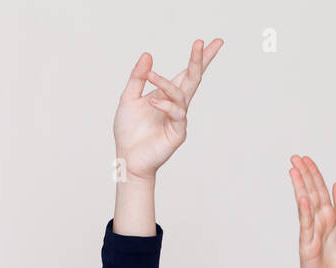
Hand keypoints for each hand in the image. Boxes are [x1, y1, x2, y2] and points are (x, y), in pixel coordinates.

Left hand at [114, 38, 221, 181]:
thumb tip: (147, 55)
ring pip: (181, 94)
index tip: (208, 41)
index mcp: (167, 95)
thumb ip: (138, 77)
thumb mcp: (128, 97)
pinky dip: (164, 105)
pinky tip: (152, 102)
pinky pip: (176, 114)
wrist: (127, 157)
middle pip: (193, 79)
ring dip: (166, 83)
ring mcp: (178, 119)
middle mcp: (176, 105)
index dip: (198, 58)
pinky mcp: (177, 133)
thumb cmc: (129, 130)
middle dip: (199, 61)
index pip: (186, 73)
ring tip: (151, 76)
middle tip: (204, 42)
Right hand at [290, 155, 335, 267]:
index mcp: (329, 216)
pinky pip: (306, 223)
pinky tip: (303, 197)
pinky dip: (305, 210)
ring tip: (294, 170)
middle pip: (311, 193)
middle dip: (304, 175)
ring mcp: (310, 230)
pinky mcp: (307, 242)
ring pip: (306, 204)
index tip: (306, 160)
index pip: (320, 191)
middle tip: (295, 157)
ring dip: (300, 186)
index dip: (314, 175)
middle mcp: (318, 220)